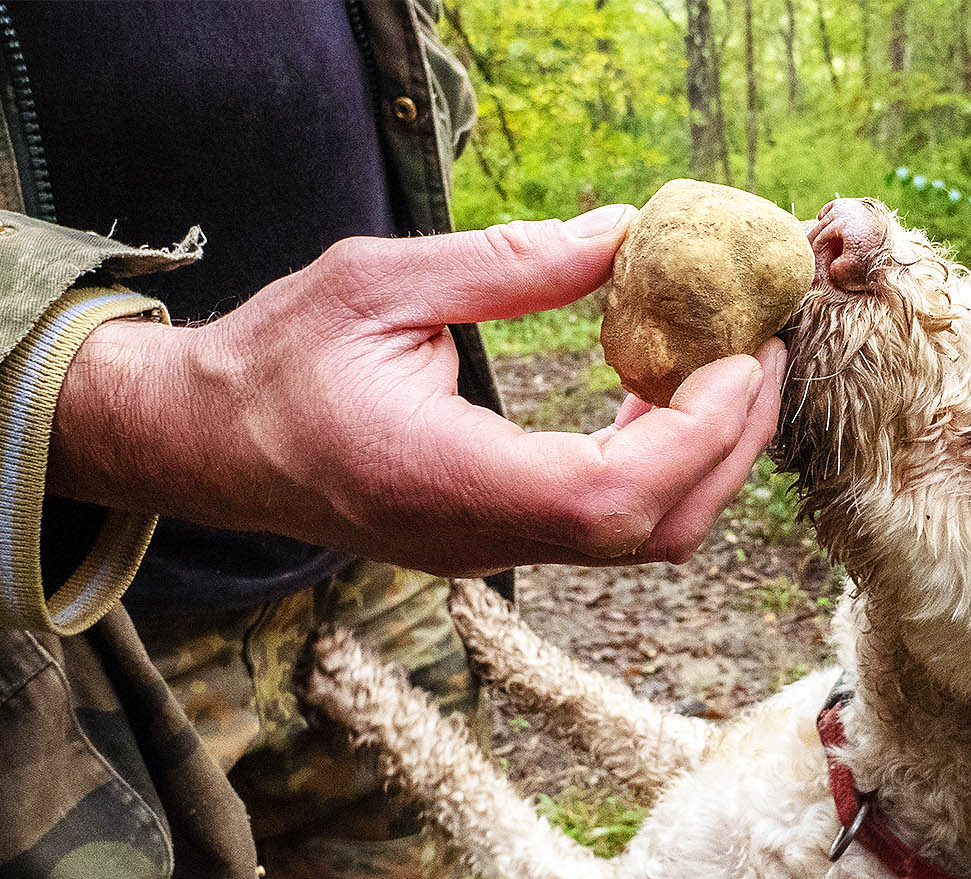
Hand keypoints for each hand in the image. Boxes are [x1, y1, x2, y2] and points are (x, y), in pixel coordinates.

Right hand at [47, 207, 786, 572]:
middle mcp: (483, 538)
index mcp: (448, 482)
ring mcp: (494, 552)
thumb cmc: (277, 360)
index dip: (699, 434)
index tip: (741, 358)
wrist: (207, 444)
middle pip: (653, 530)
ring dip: (703, 456)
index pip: (611, 495)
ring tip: (721, 361)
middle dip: (731, 444)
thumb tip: (621, 233)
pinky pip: (607, 524)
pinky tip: (653, 391)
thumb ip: (506, 266)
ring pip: (641, 538)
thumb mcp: (379, 283)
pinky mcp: (499, 542)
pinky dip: (659, 464)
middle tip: (764, 349)